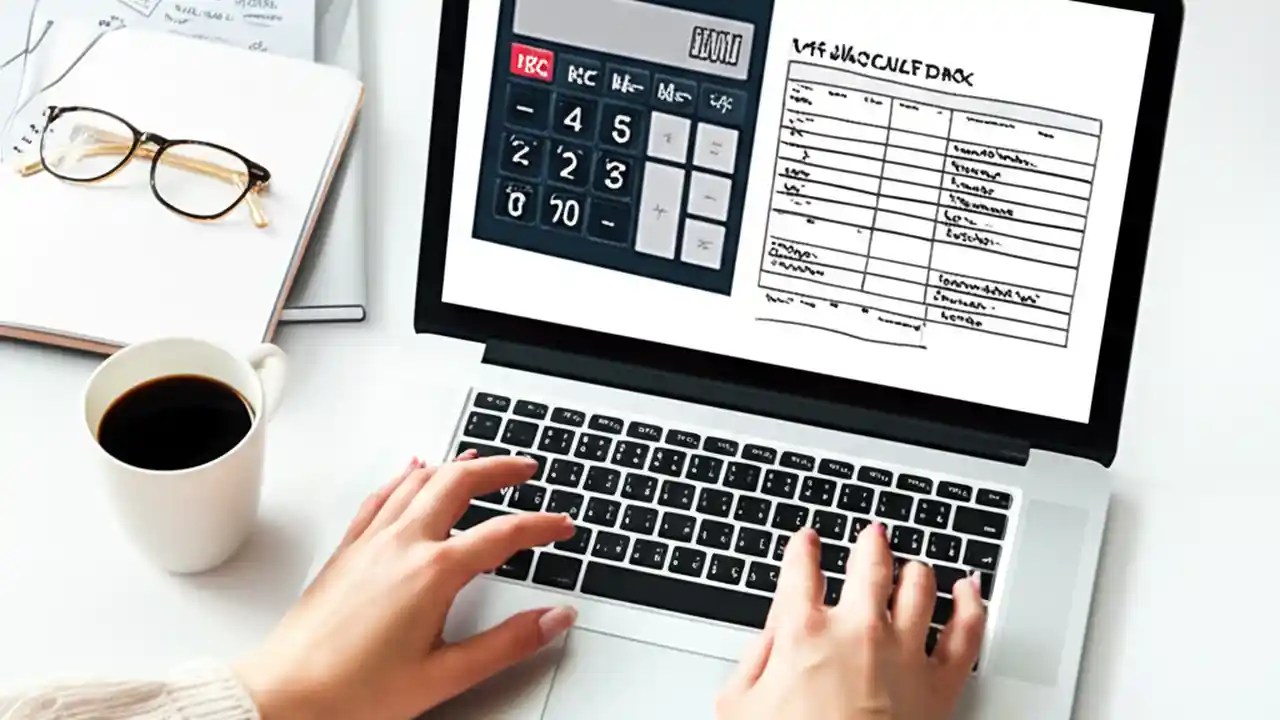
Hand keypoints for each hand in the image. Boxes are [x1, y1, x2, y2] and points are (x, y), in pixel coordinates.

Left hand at [234, 453, 576, 719]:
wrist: (283, 696)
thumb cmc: (351, 693)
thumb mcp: (445, 676)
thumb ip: (507, 644)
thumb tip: (553, 619)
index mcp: (431, 573)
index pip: (502, 534)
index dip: (540, 526)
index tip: (561, 525)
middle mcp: (401, 546)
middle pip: (459, 483)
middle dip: (498, 469)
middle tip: (526, 469)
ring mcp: (370, 543)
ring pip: (419, 481)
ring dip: (456, 465)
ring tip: (479, 461)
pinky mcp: (347, 551)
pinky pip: (382, 497)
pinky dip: (406, 476)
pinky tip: (411, 472)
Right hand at [716, 524, 984, 719]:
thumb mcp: (739, 706)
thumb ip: (753, 660)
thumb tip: (768, 638)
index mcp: (803, 632)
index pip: (802, 570)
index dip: (803, 548)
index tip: (807, 541)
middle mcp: (858, 631)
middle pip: (870, 565)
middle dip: (870, 545)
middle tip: (872, 536)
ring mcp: (903, 653)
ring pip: (920, 588)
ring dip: (916, 570)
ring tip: (914, 565)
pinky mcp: (939, 684)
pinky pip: (966, 632)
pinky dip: (971, 605)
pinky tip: (968, 591)